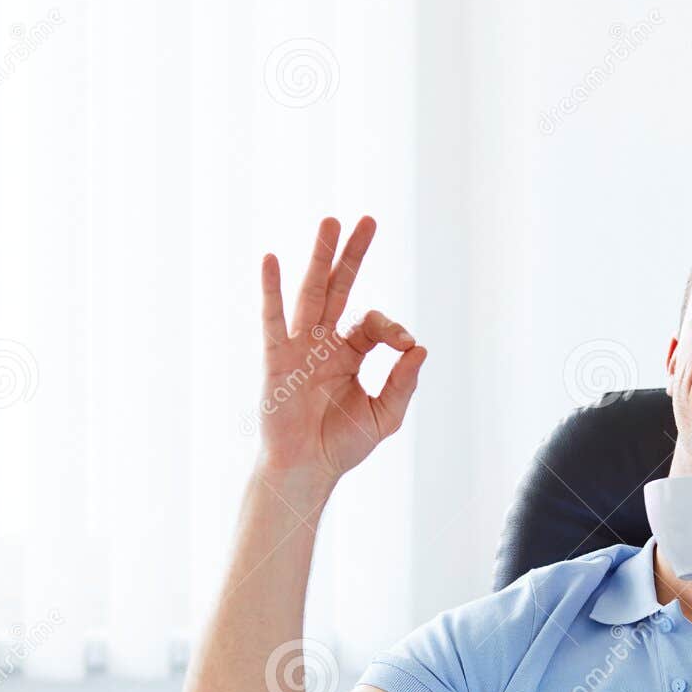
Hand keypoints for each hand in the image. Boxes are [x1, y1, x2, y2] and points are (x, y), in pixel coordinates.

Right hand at [256, 217, 427, 491]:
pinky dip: (272, 290)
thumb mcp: (385, 415)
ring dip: (320, 257)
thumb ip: (404, 382)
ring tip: (330, 221)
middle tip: (367, 219)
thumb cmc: (341, 445)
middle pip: (339, 288)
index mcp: (348, 354)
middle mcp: (323, 344)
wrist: (307, 472)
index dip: (393, 328)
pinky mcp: (277, 361)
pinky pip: (274, 320)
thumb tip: (420, 347)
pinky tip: (271, 259)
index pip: (373, 323)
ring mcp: (298, 348)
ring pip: (311, 294)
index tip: (405, 344)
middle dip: (352, 254)